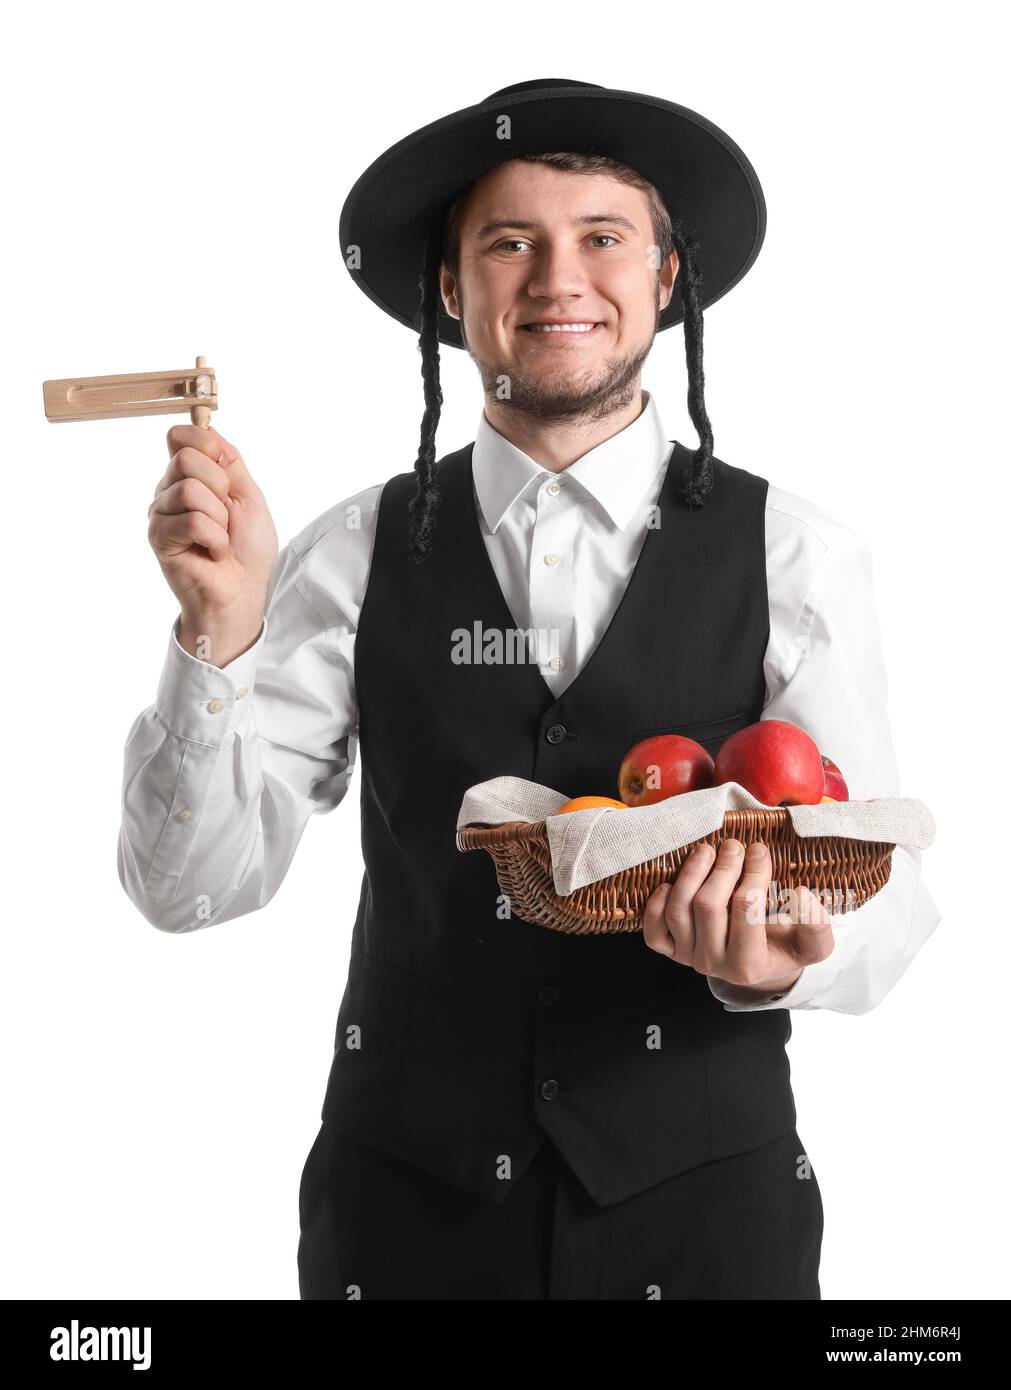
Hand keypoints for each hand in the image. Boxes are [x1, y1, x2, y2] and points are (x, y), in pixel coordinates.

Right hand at [148, 424, 278, 649]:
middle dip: (220, 487)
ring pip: (189, 489)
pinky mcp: (159, 537)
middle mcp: (170, 490)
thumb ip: (230, 462)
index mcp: (190, 476)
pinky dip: (213, 538)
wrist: (243, 590)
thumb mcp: (249, 495)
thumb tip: (209, 429)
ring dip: (218, 518)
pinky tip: (212, 551)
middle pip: (186, 457)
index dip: (206, 445)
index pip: (181, 437)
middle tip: (226, 516)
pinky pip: (189, 520)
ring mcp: (161, 513)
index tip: (225, 472)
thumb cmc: (248, 549)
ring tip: (220, 538)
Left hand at [642, 838, 834, 993]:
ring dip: (690, 874)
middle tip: (734, 845)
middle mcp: (713, 964)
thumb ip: (816, 926)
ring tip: (706, 850)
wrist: (759, 966)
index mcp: (749, 965)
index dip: (753, 874)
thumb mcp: (813, 945)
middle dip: (722, 869)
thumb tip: (801, 895)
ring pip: (678, 911)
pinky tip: (671, 882)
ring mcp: (688, 957)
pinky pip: (653, 931)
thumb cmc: (785, 948)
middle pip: (708, 906)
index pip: (746, 909)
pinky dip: (656, 905)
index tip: (760, 849)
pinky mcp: (671, 951)